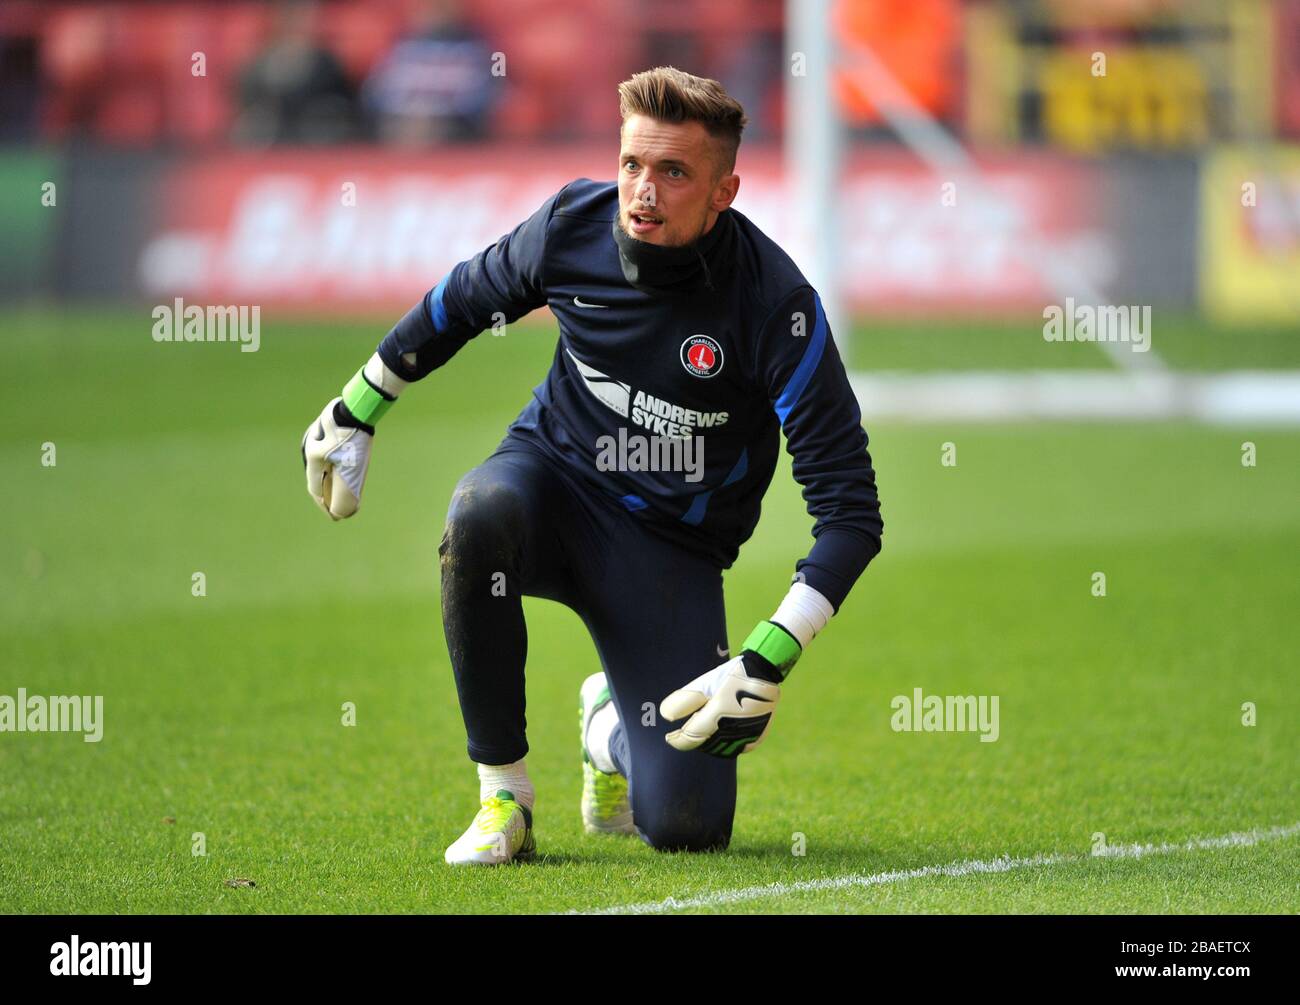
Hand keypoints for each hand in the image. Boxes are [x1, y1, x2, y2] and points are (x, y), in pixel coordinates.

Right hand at [302, 397, 372, 519]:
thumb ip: (344, 493)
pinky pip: (327, 455)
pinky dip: (334, 467)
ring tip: (341, 491)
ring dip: (330, 480)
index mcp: (312, 458)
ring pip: (322, 465)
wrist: (359, 408)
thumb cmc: (355, 439)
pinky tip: (344, 470)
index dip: (325, 505)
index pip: (315, 489)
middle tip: (337, 508)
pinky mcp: (325, 431)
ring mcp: (316, 437)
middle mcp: (310, 447)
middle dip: (327, 494)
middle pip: (317, 477)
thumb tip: (340, 513)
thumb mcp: (351, 470)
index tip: (335, 516)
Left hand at [660, 653, 782, 757]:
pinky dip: (727, 743)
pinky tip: (723, 733)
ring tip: (705, 730)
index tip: (670, 737)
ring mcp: (746, 735)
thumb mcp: (704, 684)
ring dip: (709, 743)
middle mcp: (732, 730)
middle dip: (694, 738)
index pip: (690, 738)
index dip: (678, 740)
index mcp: (716, 716)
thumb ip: (684, 700)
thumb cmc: (730, 676)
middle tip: (688, 728)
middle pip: (704, 744)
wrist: (763, 672)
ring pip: (720, 749)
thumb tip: (665, 715)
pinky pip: (738, 747)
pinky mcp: (757, 737)